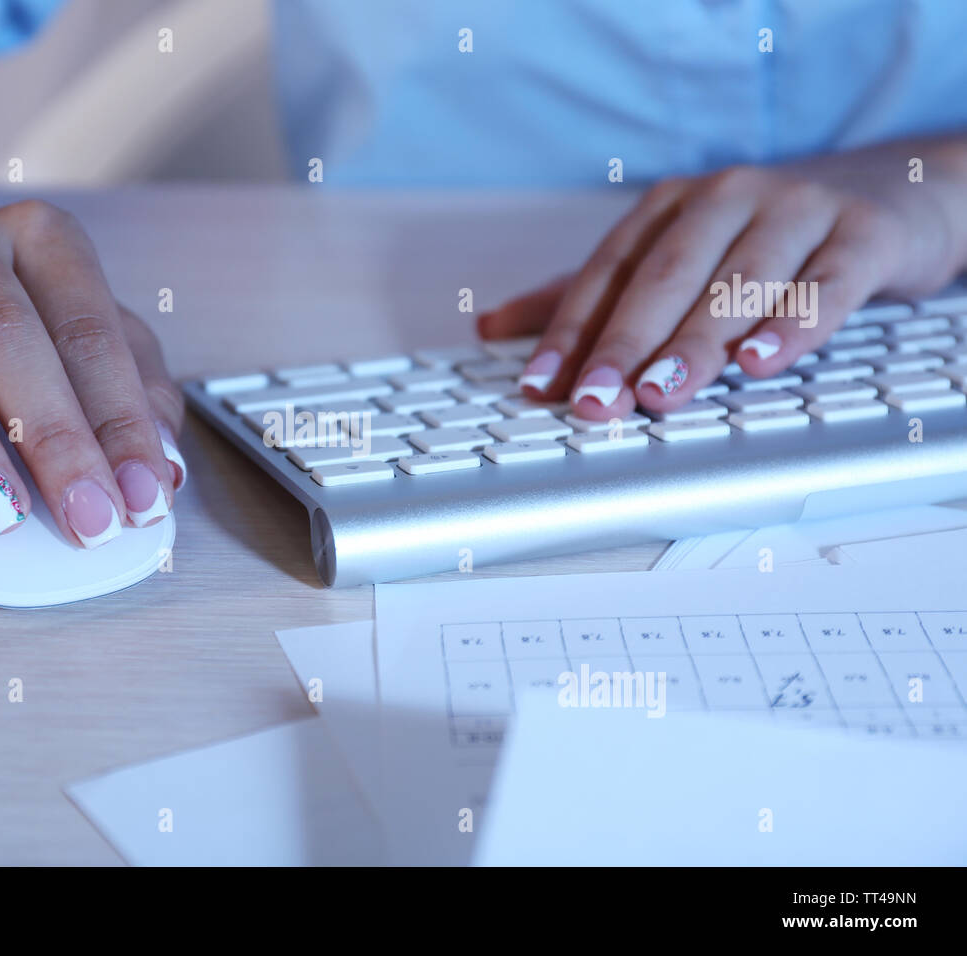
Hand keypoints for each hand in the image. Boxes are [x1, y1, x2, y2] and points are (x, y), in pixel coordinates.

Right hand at [0, 200, 184, 545]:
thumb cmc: (34, 318)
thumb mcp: (104, 340)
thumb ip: (140, 399)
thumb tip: (161, 473)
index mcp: (48, 240)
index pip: (90, 335)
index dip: (121, 422)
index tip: (143, 496)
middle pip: (7, 338)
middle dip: (54, 441)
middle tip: (87, 519)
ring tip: (0, 513)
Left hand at [479, 141, 966, 419]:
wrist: (890, 193)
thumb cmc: (760, 238)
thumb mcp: (670, 255)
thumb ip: (586, 297)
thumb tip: (490, 327)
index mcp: (670, 205)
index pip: (608, 272)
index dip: (570, 330)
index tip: (541, 385)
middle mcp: (728, 198)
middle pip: (665, 278)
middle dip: (624, 344)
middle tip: (594, 401)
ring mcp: (797, 211)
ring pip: (738, 284)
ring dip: (696, 344)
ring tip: (661, 393)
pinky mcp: (862, 235)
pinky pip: (825, 286)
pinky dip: (792, 326)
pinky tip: (760, 363)